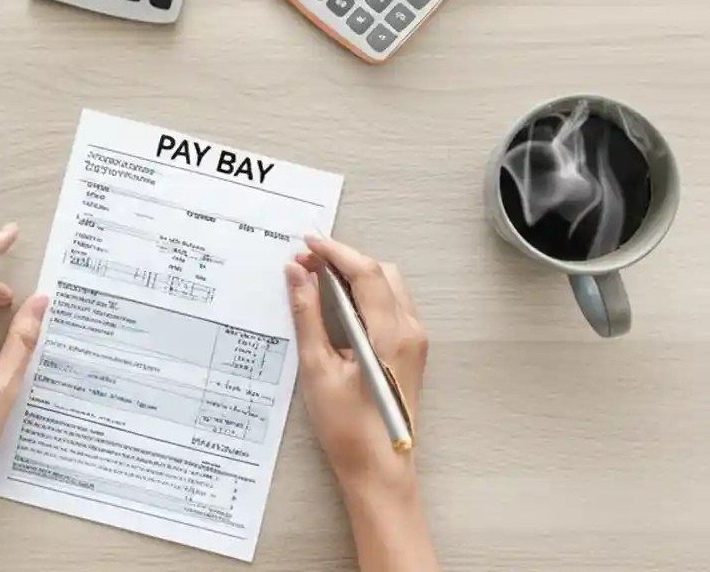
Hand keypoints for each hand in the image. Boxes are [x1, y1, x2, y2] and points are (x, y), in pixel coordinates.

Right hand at [285, 236, 427, 493]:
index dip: (335, 251)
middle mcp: (410, 330)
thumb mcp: (318, 368)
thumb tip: (296, 274)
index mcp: (391, 333)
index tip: (306, 242)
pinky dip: (364, 294)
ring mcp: (414, 340)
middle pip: (381, 273)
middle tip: (306, 263)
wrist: (379, 468)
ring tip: (316, 281)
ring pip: (387, 286)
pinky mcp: (409, 350)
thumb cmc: (348, 427)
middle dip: (344, 260)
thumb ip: (307, 315)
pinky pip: (390, 306)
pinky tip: (336, 304)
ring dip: (354, 276)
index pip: (365, 273)